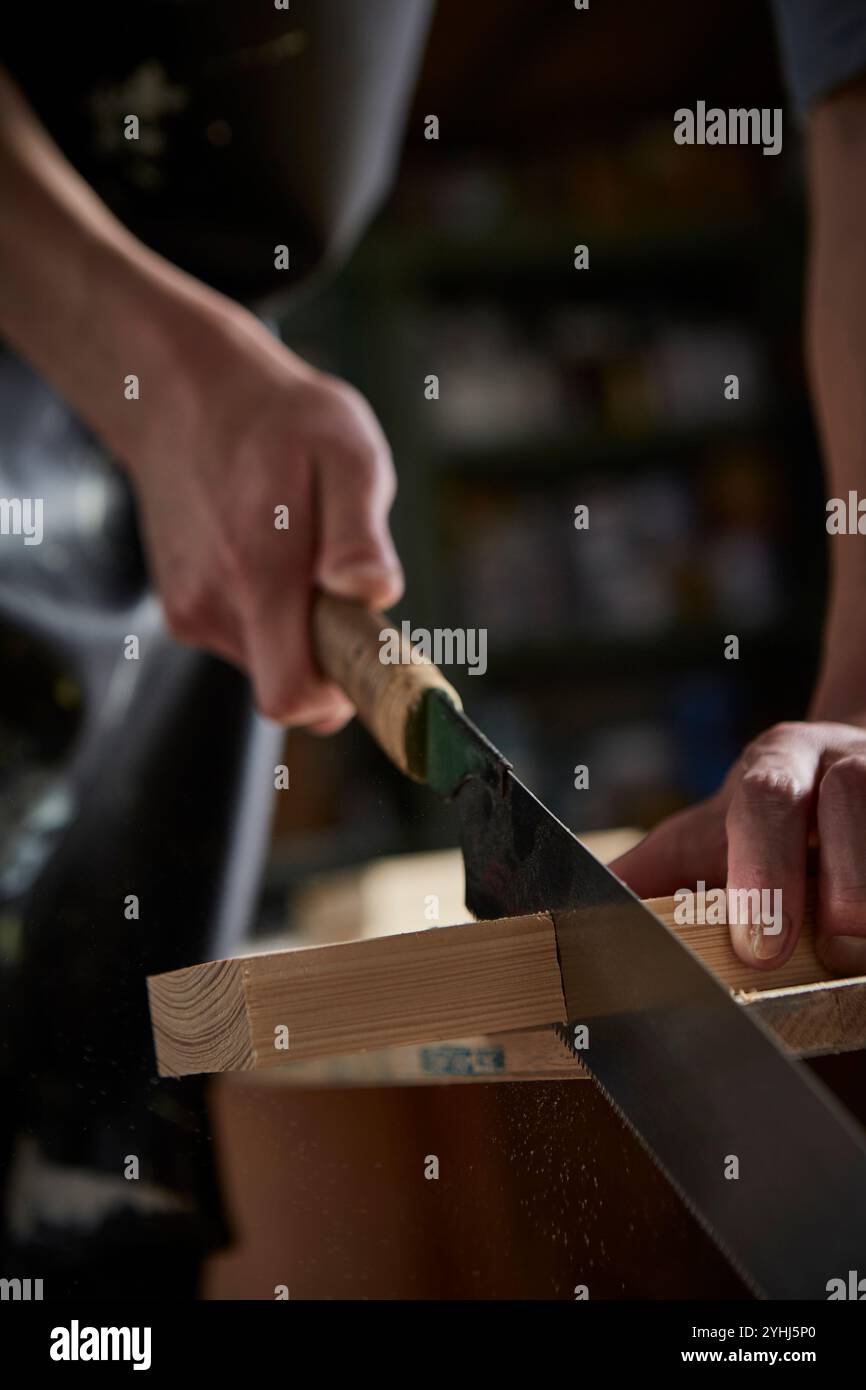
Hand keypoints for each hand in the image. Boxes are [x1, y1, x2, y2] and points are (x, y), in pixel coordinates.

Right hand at [116, 295, 402, 730]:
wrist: (185, 395)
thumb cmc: (281, 421)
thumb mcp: (346, 451)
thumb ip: (359, 530)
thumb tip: (371, 591)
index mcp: (260, 577)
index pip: (294, 699)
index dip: (341, 695)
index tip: (369, 654)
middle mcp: (214, 607)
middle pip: (289, 685)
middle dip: (327, 652)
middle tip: (340, 581)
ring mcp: (191, 611)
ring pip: (268, 660)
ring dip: (299, 625)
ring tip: (299, 548)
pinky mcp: (182, 608)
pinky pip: (244, 637)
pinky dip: (268, 611)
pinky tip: (267, 548)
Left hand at [610, 719, 865, 974]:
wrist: (853, 765)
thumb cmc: (768, 820)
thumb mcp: (708, 833)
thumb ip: (650, 875)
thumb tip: (567, 917)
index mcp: (775, 763)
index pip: (765, 799)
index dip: (764, 870)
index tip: (760, 948)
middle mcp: (843, 761)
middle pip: (853, 801)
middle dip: (844, 881)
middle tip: (833, 948)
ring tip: (862, 951)